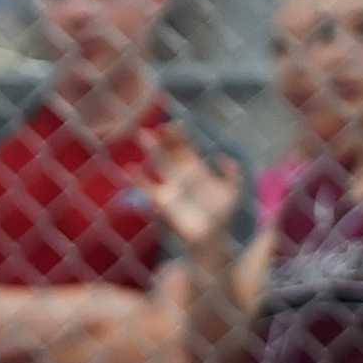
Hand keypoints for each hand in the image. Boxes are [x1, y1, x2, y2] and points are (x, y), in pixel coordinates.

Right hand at [142, 127, 240, 255]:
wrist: (210, 238)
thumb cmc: (221, 215)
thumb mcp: (232, 191)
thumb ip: (232, 174)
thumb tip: (225, 158)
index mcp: (197, 170)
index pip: (187, 148)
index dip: (181, 136)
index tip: (176, 124)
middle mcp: (181, 175)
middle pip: (171, 152)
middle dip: (164, 139)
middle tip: (156, 125)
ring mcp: (170, 187)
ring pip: (159, 164)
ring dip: (151, 150)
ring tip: (142, 135)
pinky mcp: (161, 202)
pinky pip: (147, 188)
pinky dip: (138, 180)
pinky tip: (130, 169)